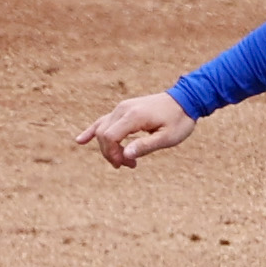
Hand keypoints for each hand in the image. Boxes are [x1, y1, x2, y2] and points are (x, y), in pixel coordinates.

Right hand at [75, 92, 195, 168]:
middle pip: (103, 134)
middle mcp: (123, 109)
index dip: (112, 154)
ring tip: (122, 162)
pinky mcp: (123, 109)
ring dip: (108, 148)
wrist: (185, 100)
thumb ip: (146, 146)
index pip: (109, 137)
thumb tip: (125, 156)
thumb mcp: (167, 138)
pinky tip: (80, 140)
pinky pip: (104, 120)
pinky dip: (93, 131)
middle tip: (130, 166)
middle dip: (111, 154)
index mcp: (134, 116)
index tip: (127, 165)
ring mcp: (122, 108)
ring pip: (102, 129)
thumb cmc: (179, 121)